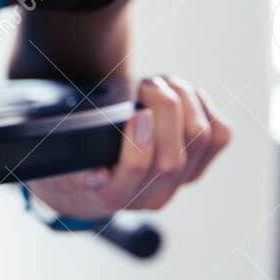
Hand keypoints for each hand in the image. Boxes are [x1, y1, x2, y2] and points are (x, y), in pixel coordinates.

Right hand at [25, 75, 230, 219]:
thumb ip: (72, 167)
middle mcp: (152, 195)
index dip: (140, 141)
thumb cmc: (70, 162)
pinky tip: (180, 95)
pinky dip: (205, 106)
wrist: (85, 182)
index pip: (139, 173)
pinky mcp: (197, 165)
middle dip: (163, 108)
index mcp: (114, 195)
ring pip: (201, 138)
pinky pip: (220, 134)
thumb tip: (96, 176)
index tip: (135, 112)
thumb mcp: (59, 162)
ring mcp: (179, 181)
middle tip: (144, 84)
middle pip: (174, 156)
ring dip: (184, 100)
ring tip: (160, 84)